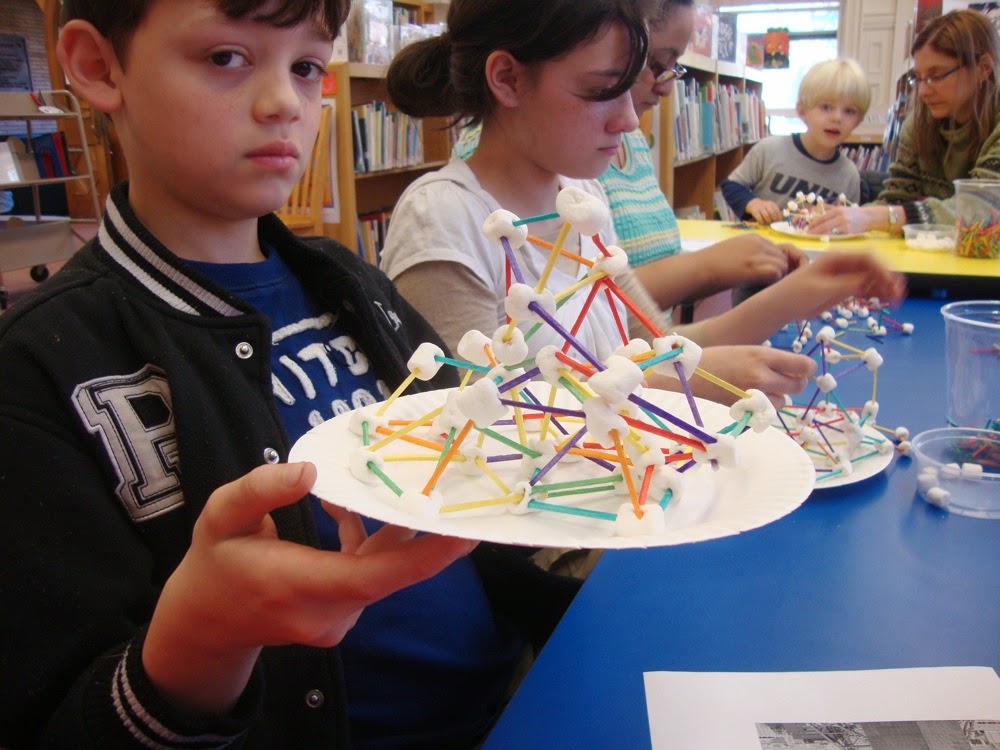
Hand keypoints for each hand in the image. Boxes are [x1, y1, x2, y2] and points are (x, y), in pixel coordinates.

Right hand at [144, 462, 474, 716]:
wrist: (203, 627)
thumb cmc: (213, 566)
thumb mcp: (218, 517)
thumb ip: (259, 491)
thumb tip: (309, 470)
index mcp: (296, 586)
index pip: (374, 576)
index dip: (425, 555)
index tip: (465, 532)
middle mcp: (326, 611)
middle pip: (391, 573)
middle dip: (430, 535)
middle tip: (461, 494)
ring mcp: (336, 619)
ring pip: (382, 572)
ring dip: (394, 531)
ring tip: (406, 484)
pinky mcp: (340, 614)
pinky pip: (368, 575)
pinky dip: (369, 543)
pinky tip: (343, 510)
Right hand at [691, 345, 816, 409]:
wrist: (693, 374)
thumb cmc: (721, 357)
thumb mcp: (750, 350)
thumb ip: (773, 360)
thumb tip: (798, 371)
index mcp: (762, 356)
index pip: (802, 366)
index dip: (808, 368)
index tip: (804, 369)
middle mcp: (761, 376)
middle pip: (797, 385)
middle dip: (796, 382)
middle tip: (788, 379)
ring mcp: (754, 395)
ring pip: (784, 401)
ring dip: (779, 396)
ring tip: (764, 388)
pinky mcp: (746, 409)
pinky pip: (768, 411)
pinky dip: (766, 406)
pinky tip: (755, 397)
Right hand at [701, 235, 803, 287]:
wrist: (696, 268)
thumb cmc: (707, 265)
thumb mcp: (731, 253)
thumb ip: (746, 256)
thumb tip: (753, 268)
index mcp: (752, 237)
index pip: (776, 249)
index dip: (774, 264)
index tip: (766, 276)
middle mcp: (757, 242)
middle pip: (782, 256)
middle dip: (779, 270)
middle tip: (768, 284)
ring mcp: (756, 253)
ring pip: (782, 265)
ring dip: (778, 277)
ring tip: (765, 287)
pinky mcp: (753, 267)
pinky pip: (776, 273)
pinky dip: (773, 282)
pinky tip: (762, 288)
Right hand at [746, 198, 783, 224]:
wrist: (754, 204)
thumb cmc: (764, 208)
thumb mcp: (770, 207)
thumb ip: (775, 212)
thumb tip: (779, 221)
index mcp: (772, 204)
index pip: (777, 210)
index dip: (779, 217)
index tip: (779, 221)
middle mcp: (766, 205)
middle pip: (772, 213)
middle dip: (774, 219)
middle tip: (774, 223)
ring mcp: (760, 208)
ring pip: (766, 216)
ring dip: (768, 221)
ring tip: (769, 223)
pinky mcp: (755, 212)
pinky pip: (760, 218)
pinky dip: (762, 222)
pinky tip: (763, 222)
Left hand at [779, 250, 905, 317]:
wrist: (781, 306)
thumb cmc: (795, 294)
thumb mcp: (821, 289)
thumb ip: (845, 285)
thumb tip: (869, 281)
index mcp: (836, 258)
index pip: (866, 258)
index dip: (881, 270)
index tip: (890, 285)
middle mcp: (843, 264)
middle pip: (872, 267)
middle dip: (887, 278)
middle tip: (900, 294)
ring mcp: (844, 276)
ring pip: (871, 278)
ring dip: (885, 287)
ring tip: (897, 300)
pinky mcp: (844, 289)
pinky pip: (865, 288)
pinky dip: (876, 294)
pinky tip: (887, 301)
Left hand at [807, 206, 874, 235]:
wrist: (870, 217)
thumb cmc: (854, 214)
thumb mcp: (842, 208)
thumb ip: (829, 208)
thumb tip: (816, 208)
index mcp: (838, 210)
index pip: (822, 217)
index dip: (813, 223)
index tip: (807, 227)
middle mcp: (841, 217)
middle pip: (823, 225)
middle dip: (814, 230)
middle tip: (807, 234)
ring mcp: (845, 225)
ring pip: (828, 232)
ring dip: (819, 235)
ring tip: (813, 237)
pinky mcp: (849, 232)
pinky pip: (836, 236)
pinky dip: (829, 238)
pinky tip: (824, 239)